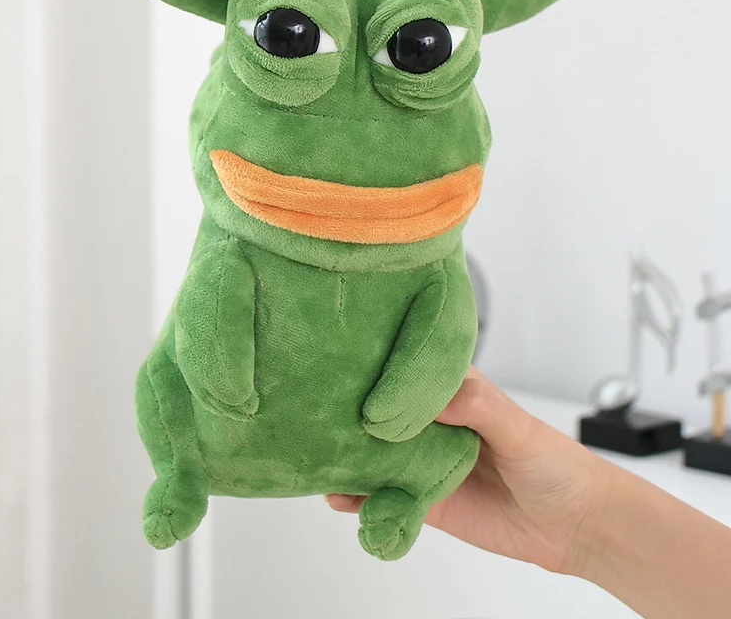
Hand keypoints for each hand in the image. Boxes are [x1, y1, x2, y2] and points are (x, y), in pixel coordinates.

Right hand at [328, 369, 609, 575]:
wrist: (574, 526)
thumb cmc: (556, 463)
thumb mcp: (516, 425)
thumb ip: (476, 406)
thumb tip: (429, 396)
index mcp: (454, 393)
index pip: (407, 374)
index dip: (375, 368)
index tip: (342, 364)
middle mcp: (434, 425)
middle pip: (382, 415)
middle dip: (351, 413)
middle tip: (316, 412)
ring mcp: (425, 463)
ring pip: (375, 456)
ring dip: (347, 456)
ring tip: (319, 456)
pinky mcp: (424, 501)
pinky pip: (384, 497)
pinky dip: (359, 498)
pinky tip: (341, 496)